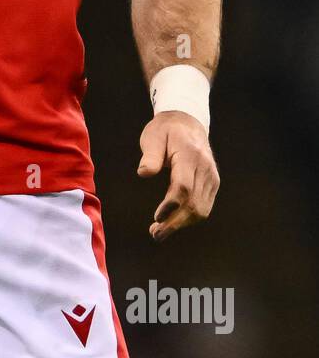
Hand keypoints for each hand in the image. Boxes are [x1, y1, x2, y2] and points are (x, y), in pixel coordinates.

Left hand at [137, 111, 219, 241]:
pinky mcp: (212, 183)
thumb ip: (150, 155)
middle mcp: (205, 168)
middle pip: (193, 203)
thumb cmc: (165, 131)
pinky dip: (189, 219)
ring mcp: (211, 177)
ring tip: (159, 232)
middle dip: (174, 222)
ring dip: (181, 224)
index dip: (171, 205)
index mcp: (190, 155)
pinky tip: (172, 222)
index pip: (183, 186)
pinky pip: (204, 207)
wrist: (187, 123)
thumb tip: (144, 173)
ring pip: (201, 209)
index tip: (156, 217)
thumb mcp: (152, 136)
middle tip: (154, 234)